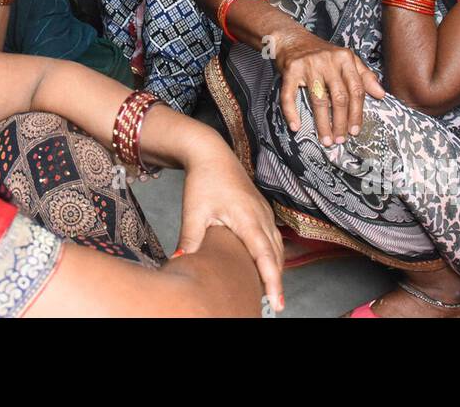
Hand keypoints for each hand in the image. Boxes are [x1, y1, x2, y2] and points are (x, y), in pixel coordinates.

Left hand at [176, 136, 284, 312]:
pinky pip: (273, 237)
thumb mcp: (193, 212)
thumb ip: (190, 239)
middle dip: (276, 281)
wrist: (211, 153)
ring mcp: (264, 212)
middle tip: (274, 306)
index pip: (264, 256)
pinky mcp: (261, 210)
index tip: (276, 303)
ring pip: (277, 247)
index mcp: (247, 219)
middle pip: (275, 255)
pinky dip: (273, 255)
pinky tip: (266, 266)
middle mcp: (261, 216)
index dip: (272, 281)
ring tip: (271, 292)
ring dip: (275, 268)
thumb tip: (182, 262)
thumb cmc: (203, 180)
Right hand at [274, 29, 384, 146]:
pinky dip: (291, 112)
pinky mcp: (290, 70)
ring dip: (322, 123)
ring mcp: (308, 65)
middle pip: (339, 97)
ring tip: (326, 139)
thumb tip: (381, 94)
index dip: (357, 113)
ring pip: (319, 100)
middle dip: (341, 122)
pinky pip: (290, 95)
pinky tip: (296, 126)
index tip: (355, 131)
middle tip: (341, 140)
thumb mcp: (346, 60)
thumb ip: (364, 76)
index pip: (356, 90)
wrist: (292, 39)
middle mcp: (328, 60)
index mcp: (345, 58)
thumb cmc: (322, 53)